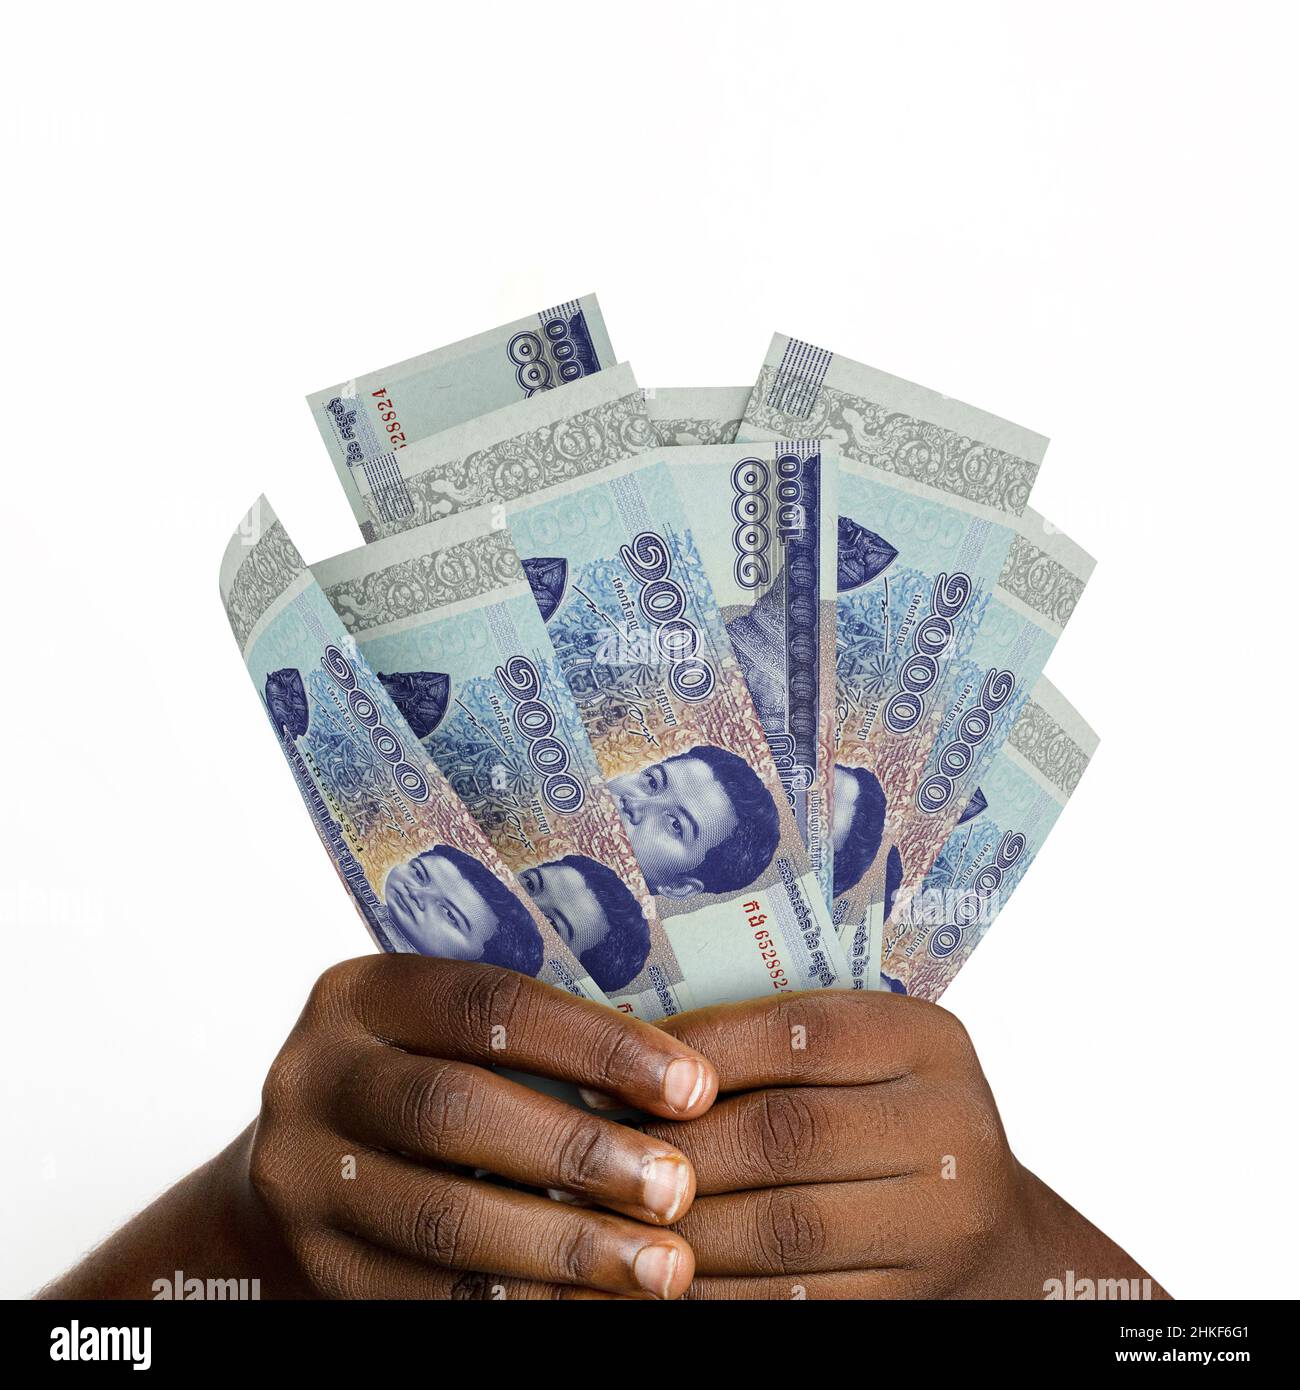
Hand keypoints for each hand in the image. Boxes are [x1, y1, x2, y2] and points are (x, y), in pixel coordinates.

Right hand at [43, 957, 717, 1299]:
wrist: (305, 1167)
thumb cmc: (422, 1077)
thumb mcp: (447, 1032)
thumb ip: (531, 1037)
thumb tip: (684, 1073)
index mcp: (363, 993)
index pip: (487, 1003)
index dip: (598, 1044)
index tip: (693, 1086)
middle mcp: (316, 1077)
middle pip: (456, 1110)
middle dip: (580, 1153)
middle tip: (678, 1188)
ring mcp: (303, 1178)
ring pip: (443, 1219)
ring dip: (565, 1247)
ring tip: (661, 1268)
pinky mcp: (319, 1266)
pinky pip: (429, 1296)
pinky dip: (523, 1301)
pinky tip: (596, 1305)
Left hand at [636, 991, 1165, 1299]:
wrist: (987, 1233)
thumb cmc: (885, 1118)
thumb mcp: (859, 1058)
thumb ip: (772, 1047)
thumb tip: (628, 1056)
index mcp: (926, 1042)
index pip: (797, 1030)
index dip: (692, 1052)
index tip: (608, 1076)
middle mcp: (950, 1128)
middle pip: (784, 1133)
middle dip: (671, 1149)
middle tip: (590, 1157)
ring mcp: (941, 1225)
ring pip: (781, 1230)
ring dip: (675, 1230)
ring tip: (600, 1221)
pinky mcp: (909, 1303)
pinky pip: (792, 1305)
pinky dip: (711, 1295)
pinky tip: (652, 1280)